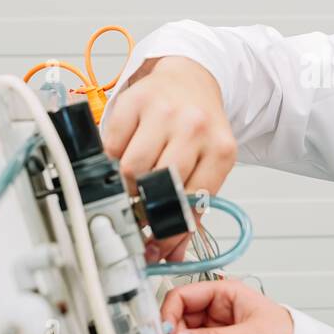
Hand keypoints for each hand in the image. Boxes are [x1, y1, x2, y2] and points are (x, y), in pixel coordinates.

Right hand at [101, 56, 236, 261]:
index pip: (191, 203)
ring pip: (131, 169)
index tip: (155, 246)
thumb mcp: (209, 165)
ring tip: (132, 183)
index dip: (169, 230)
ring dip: (126, 185)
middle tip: (139, 214)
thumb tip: (169, 254)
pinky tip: (124, 154)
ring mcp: (164, 112)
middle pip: (158, 186)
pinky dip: (112, 159)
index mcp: (221, 150)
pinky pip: (112, 145)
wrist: (190, 80)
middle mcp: (195, 128)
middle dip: (145, 208)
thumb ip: (192, 210)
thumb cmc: (199, 126)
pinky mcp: (134, 101)